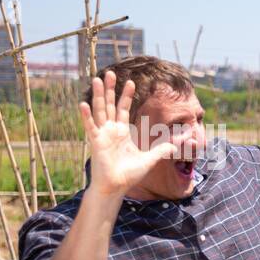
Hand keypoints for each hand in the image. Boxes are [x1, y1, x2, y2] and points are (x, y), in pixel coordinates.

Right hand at [78, 70, 176, 198]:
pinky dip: (87, 116)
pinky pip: (90, 126)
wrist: (116, 187)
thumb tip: (176, 145)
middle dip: (110, 89)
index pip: (124, 109)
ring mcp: (102, 135)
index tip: (130, 82)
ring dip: (98, 95)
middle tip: (109, 72)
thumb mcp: (149, 159)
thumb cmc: (129, 175)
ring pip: (100, 110)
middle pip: (110, 105)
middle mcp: (111, 130)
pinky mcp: (96, 142)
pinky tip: (83, 103)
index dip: (126, 96)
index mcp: (122, 133)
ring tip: (96, 79)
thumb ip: (162, 150)